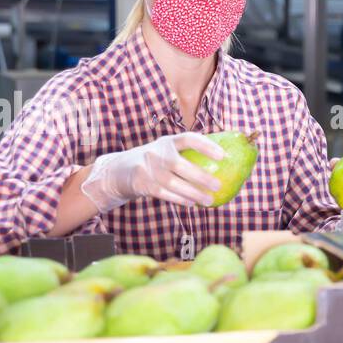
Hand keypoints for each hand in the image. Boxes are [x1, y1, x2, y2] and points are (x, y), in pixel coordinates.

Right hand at [81, 132, 223, 211]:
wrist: (119, 171)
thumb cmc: (153, 161)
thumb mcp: (165, 150)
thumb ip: (185, 154)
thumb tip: (221, 163)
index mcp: (167, 142)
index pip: (188, 139)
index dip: (206, 146)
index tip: (223, 155)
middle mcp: (156, 153)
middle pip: (181, 165)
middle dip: (202, 177)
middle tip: (218, 185)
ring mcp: (148, 169)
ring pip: (174, 183)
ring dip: (194, 193)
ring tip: (209, 200)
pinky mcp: (142, 184)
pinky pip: (165, 194)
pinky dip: (180, 199)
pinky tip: (192, 203)